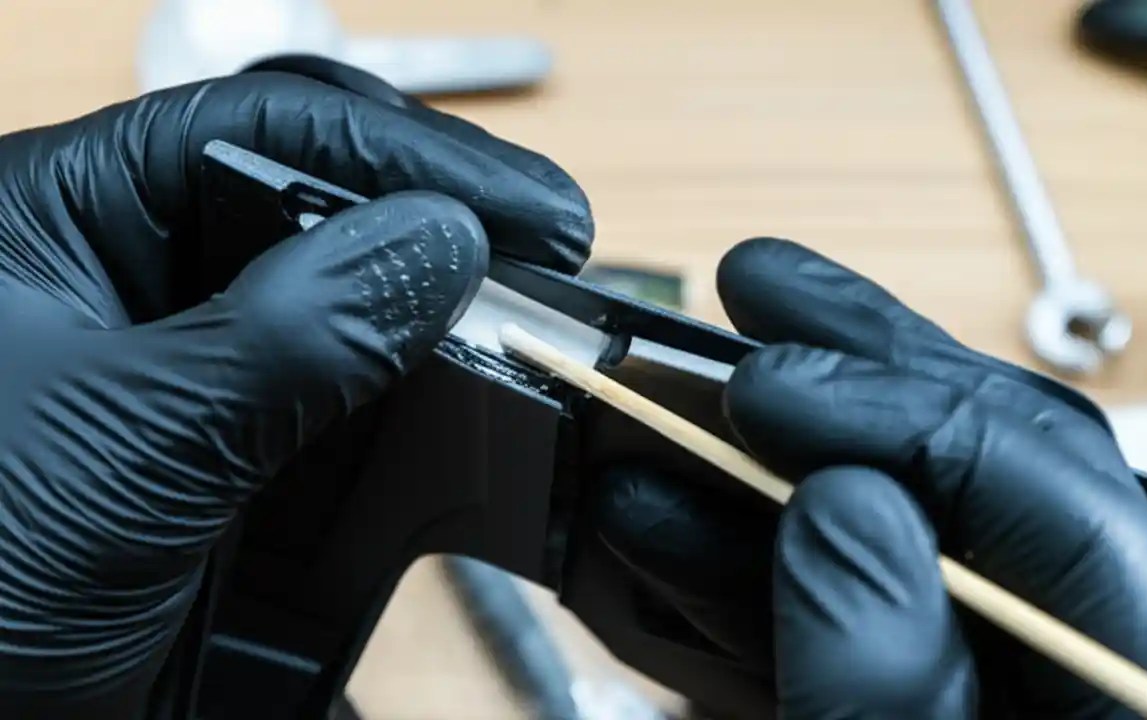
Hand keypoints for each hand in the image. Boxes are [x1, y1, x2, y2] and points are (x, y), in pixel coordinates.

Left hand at [0, 59, 590, 717]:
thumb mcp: (126, 446)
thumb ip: (290, 336)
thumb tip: (445, 242)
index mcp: (68, 219)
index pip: (261, 126)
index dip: (410, 155)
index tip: (532, 211)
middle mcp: (131, 273)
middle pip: (310, 201)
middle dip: (429, 229)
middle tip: (547, 262)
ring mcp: (185, 363)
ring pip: (337, 303)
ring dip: (428, 324)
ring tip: (521, 334)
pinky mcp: (225, 445)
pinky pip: (336, 401)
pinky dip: (404, 411)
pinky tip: (460, 415)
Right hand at [595, 238, 1146, 717]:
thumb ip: (894, 698)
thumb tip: (850, 513)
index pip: (1044, 491)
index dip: (889, 408)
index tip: (758, 373)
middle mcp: (1097, 684)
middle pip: (992, 478)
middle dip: (857, 377)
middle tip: (756, 295)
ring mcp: (1009, 706)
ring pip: (901, 547)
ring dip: (769, 477)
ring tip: (671, 412)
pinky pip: (843, 637)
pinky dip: (744, 583)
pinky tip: (664, 536)